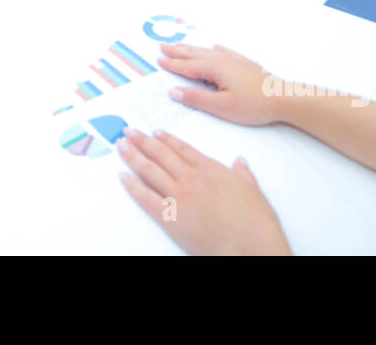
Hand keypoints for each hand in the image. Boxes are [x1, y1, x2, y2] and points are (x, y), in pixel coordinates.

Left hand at [117, 128, 291, 254]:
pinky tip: (122, 176)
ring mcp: (178, 196)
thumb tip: (240, 163)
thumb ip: (243, 173)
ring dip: (132, 155)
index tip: (155, 132)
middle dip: (142, 140)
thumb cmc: (255, 221)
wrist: (249, 244)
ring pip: (149, 170)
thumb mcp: (253, 190)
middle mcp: (191, 178)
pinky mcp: (169, 216)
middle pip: (161, 154)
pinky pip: (145, 197)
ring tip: (121, 145)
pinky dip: (131, 185)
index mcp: (210, 169)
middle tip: (128, 131)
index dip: (166, 139)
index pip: (182, 148)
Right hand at [157, 43, 282, 125]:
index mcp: (214, 69)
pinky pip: (226, 52)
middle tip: (162, 46)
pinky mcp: (245, 65)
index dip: (172, 64)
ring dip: (193, 49)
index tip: (158, 60)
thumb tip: (173, 91)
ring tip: (181, 45)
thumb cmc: (254, 104)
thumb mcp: (222, 107)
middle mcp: (223, 61)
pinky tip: (216, 47)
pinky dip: (217, 49)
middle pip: (195, 54)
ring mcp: (235, 61)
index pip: (187, 66)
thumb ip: (196, 98)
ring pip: (208, 52)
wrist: (283, 98)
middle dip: (178, 51)